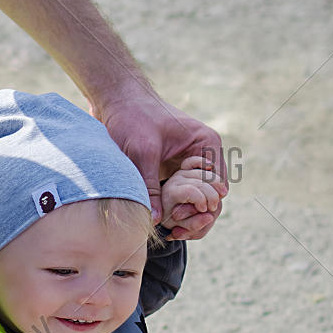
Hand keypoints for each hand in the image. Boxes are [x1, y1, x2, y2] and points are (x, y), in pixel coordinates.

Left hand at [90, 87, 227, 239]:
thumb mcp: (142, 152)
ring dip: (187, 216)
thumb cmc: (132, 118)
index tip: (184, 217)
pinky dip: (175, 211)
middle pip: (210, 195)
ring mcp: (187, 166)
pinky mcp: (172, 173)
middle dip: (197, 215)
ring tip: (173, 232)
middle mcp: (201, 157)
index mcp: (206, 145)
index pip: (217, 184)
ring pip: (196, 200)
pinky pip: (180, 198)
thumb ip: (150, 185)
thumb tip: (156, 220)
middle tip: (178, 232)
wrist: (115, 100)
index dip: (205, 205)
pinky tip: (166, 226)